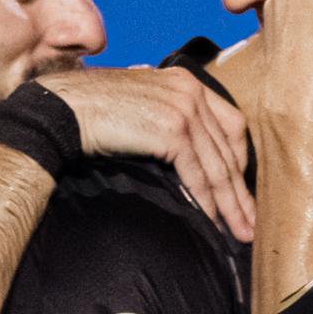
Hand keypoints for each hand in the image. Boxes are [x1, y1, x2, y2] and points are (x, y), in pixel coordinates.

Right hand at [36, 61, 256, 242]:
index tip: (241, 191)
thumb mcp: (140, 107)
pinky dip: (208, 201)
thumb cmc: (92, 112)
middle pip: (229, 149)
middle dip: (241, 191)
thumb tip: (184, 154)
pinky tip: (212, 222)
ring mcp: (184, 108)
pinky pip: (199, 174)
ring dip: (231, 204)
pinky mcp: (172, 130)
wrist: (62, 110)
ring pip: (218, 165)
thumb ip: (167, 120)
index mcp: (186, 81)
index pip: (231, 124)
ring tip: (239, 232)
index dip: (240, 162)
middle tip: (251, 224)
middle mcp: (191, 90)